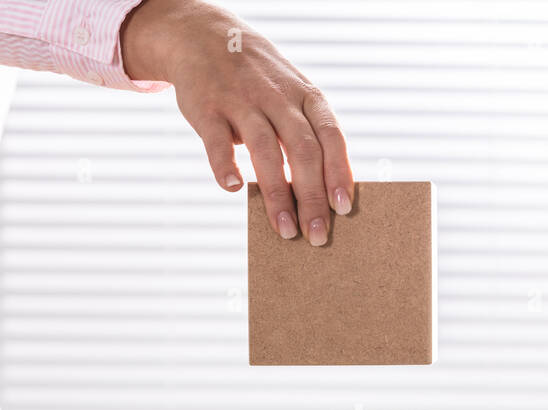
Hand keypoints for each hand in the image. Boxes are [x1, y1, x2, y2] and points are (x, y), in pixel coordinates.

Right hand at [120, 0, 353, 245]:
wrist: (204, 36)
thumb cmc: (258, 81)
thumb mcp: (292, 94)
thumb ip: (307, 135)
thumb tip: (324, 194)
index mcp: (306, 96)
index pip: (331, 137)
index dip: (339, 173)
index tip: (343, 209)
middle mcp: (278, 97)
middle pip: (303, 151)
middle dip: (312, 197)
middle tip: (316, 235)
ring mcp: (242, 100)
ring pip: (266, 150)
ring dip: (276, 194)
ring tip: (284, 229)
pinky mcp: (207, 107)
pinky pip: (217, 140)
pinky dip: (225, 165)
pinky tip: (233, 189)